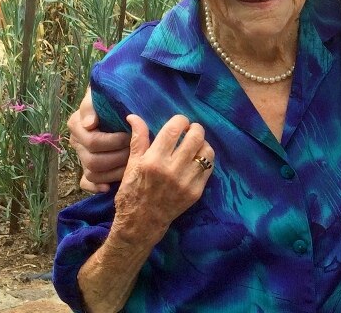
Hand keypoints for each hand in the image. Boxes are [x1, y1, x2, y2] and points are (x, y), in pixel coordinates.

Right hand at [67, 87, 130, 192]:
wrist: (116, 101)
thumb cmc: (111, 96)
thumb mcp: (100, 94)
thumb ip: (92, 105)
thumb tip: (89, 124)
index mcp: (77, 125)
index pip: (92, 142)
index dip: (113, 141)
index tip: (129, 135)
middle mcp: (77, 143)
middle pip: (94, 161)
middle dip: (118, 157)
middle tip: (136, 151)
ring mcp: (82, 157)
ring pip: (93, 174)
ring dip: (114, 171)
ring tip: (132, 164)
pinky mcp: (88, 169)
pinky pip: (87, 184)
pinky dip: (96, 187)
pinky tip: (109, 187)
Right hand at [111, 114, 214, 245]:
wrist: (141, 224)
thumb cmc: (132, 192)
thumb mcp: (132, 164)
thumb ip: (138, 138)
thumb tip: (134, 116)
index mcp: (153, 161)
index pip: (175, 129)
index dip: (180, 120)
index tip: (179, 123)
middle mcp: (172, 170)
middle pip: (195, 137)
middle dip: (194, 129)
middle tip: (190, 131)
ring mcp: (186, 182)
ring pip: (206, 152)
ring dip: (202, 144)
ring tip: (195, 145)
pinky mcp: (196, 192)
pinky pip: (209, 168)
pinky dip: (205, 160)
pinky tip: (197, 159)